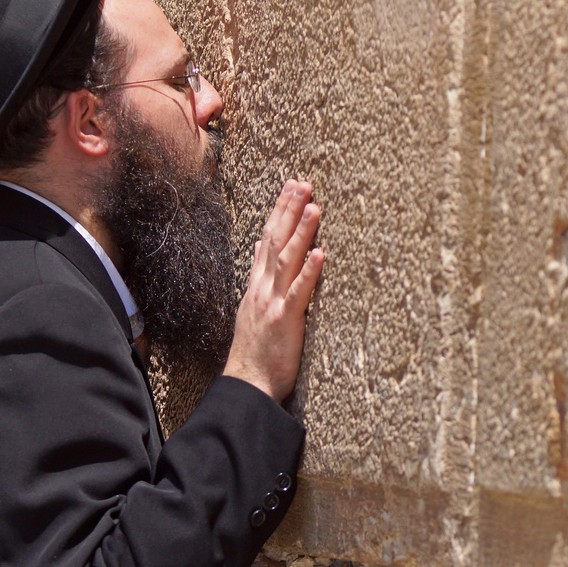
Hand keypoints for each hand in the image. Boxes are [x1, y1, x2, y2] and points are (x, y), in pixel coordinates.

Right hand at [223, 179, 324, 402]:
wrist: (247, 384)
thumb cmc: (255, 351)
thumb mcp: (252, 306)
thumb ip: (258, 275)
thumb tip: (260, 247)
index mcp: (257, 285)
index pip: (267, 239)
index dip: (279, 211)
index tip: (291, 186)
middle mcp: (263, 288)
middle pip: (276, 241)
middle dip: (289, 210)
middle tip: (303, 182)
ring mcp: (273, 303)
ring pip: (287, 260)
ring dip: (301, 232)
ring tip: (314, 207)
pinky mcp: (285, 321)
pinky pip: (298, 292)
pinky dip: (309, 272)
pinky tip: (320, 252)